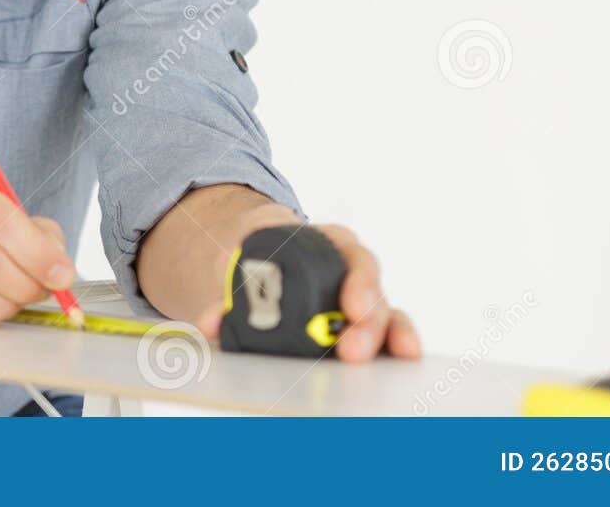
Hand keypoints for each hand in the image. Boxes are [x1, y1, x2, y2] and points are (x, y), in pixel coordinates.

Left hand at [193, 221, 421, 361]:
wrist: (263, 262)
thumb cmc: (261, 260)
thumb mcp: (242, 263)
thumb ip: (227, 294)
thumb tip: (210, 324)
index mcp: (328, 243)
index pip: (352, 256)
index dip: (357, 284)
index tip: (353, 309)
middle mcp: (353, 270)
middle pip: (372, 294)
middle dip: (367, 326)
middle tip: (353, 353)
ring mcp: (362, 301)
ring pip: (387, 317)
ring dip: (387, 341)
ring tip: (391, 366)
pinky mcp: (363, 327)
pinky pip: (385, 338)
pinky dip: (392, 350)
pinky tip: (399, 366)